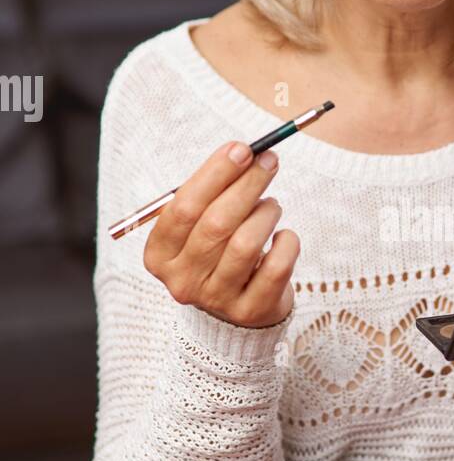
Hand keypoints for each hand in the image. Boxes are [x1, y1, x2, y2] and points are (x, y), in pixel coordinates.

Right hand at [143, 141, 299, 327]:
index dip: (214, 175)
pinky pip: (276, 267)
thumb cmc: (217, 249)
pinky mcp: (250, 311)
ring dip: (266, 214)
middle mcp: (182, 280)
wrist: (239, 302)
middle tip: (269, 161)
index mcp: (159, 254)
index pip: (183, 208)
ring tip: (272, 205)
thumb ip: (213, 190)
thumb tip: (242, 152)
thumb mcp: (202, 222)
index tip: (241, 149)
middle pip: (215, 224)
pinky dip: (287, 243)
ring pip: (246, 244)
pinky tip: (283, 236)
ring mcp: (216, 300)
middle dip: (247, 185)